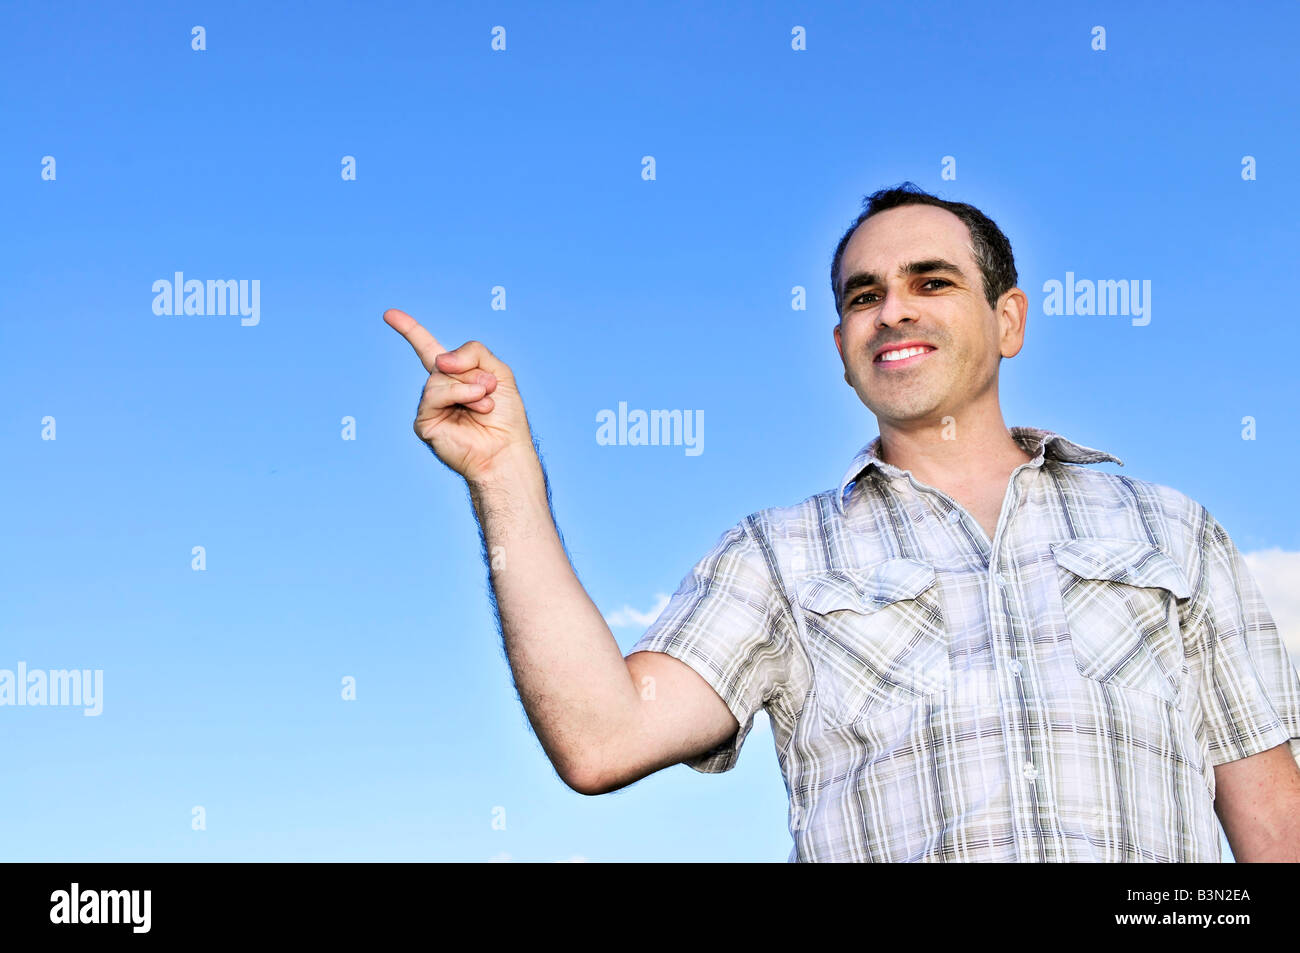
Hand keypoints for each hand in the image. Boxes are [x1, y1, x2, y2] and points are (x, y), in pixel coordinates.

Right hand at [383, 308, 532, 482]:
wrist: (506, 450)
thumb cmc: (506, 416)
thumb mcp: (499, 371)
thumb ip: (473, 352)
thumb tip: (440, 360)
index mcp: (454, 376)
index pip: (426, 348)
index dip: (409, 330)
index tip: (389, 314)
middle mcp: (438, 389)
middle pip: (443, 360)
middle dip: (472, 371)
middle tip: (491, 389)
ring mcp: (429, 405)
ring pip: (438, 376)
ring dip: (469, 386)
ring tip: (486, 402)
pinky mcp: (424, 422)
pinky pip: (435, 395)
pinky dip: (459, 395)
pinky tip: (477, 407)